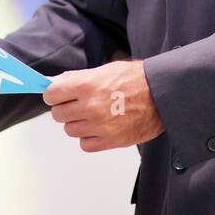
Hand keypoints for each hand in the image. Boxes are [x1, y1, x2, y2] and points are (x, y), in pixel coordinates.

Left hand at [43, 60, 164, 151]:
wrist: (162, 95)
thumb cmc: (136, 79)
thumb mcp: (105, 70)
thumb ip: (78, 78)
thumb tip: (55, 84)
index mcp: (88, 85)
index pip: (51, 94)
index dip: (53, 94)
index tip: (57, 95)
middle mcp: (91, 106)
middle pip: (58, 114)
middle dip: (64, 108)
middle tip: (77, 104)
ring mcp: (100, 126)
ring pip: (70, 130)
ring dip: (77, 123)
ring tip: (93, 115)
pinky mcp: (110, 141)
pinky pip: (85, 144)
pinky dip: (89, 137)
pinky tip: (99, 127)